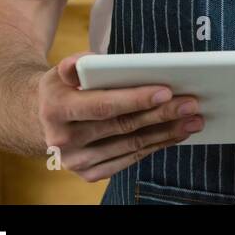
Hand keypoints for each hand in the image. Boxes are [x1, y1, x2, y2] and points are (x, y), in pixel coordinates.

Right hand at [38, 52, 204, 182]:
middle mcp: (64, 140)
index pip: (103, 105)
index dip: (135, 99)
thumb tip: (90, 60)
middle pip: (122, 126)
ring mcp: (76, 161)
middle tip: (191, 104)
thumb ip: (75, 64)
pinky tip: (175, 134)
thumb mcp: (60, 71)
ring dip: (166, 133)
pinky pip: (129, 159)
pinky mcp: (89, 174)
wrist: (40, 122)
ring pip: (131, 146)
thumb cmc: (63, 89)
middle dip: (161, 115)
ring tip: (193, 120)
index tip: (166, 91)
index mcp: (57, 109)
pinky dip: (155, 146)